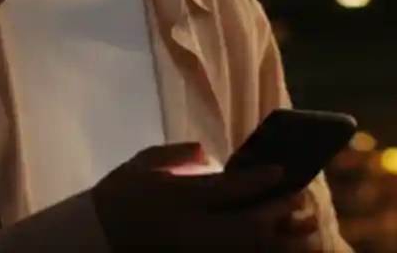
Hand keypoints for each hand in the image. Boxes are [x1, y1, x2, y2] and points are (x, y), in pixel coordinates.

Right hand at [92, 142, 320, 250]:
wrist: (93, 239)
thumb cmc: (119, 196)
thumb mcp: (141, 165)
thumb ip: (176, 156)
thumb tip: (206, 153)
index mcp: (172, 198)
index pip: (222, 191)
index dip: (256, 181)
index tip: (282, 171)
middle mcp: (186, 229)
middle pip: (242, 228)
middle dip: (274, 214)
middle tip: (299, 199)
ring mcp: (193, 252)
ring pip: (245, 251)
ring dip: (277, 243)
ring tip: (303, 230)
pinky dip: (259, 252)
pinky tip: (276, 244)